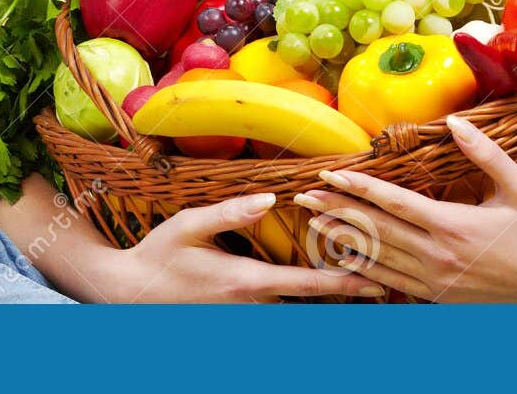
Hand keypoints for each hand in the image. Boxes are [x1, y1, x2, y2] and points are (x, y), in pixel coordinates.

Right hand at [108, 193, 388, 303]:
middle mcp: (253, 306)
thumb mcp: (190, 226)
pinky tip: (319, 290)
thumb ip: (230, 212)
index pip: (306, 284)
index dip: (344, 283)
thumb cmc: (159, 256)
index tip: (375, 281)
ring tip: (363, 283)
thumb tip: (269, 199)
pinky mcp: (239, 317)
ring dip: (326, 299)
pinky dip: (302, 301)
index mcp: (246, 282)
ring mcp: (246, 317)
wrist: (132, 296)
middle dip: (345, 291)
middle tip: (385, 280)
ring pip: (296, 309)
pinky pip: (278, 310)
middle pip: (310, 302)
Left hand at [293, 115, 516, 302]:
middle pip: (376, 230)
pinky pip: (393, 283)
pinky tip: (345, 259)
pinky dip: (366, 270)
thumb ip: (485, 153)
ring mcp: (436, 281)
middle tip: (303, 198)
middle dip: (337, 212)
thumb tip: (455, 121)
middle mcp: (438, 256)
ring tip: (314, 224)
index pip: (394, 203)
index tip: (330, 175)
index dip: (358, 188)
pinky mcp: (439, 297)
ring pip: (378, 259)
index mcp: (453, 225)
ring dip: (343, 240)